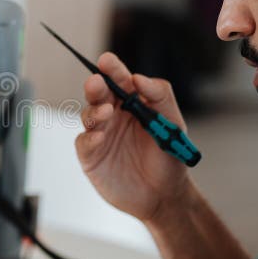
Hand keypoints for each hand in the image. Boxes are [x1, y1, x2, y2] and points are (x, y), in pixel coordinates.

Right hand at [75, 52, 192, 222]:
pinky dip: (89, 138)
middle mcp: (113, 117)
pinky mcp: (91, 157)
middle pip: (98, 95)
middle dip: (96, 85)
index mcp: (132, 105)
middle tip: (98, 81)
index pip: (119, 81)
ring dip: (95, 110)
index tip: (107, 60)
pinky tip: (99, 136)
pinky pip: (84, 142)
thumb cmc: (168, 160)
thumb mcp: (173, 125)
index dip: (112, 69)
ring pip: (88, 115)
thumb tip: (139, 78)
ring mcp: (100, 136)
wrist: (164, 197)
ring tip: (107, 112)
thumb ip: (160, 97)